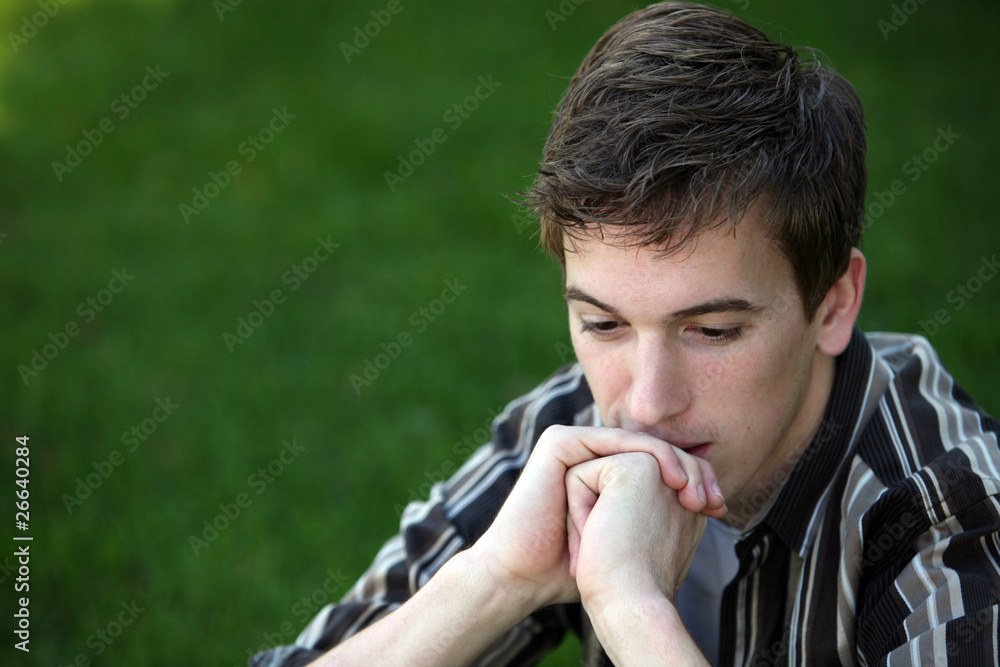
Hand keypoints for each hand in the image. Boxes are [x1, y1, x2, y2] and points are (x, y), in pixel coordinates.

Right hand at [469, 426, 725, 609]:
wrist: (527, 577)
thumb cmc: (575, 568)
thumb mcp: (629, 540)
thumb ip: (657, 516)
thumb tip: (709, 507)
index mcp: (604, 470)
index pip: (659, 463)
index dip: (695, 480)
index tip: (720, 510)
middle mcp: (590, 452)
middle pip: (654, 450)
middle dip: (693, 472)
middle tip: (716, 501)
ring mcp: (575, 443)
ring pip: (640, 443)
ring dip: (677, 464)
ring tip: (698, 495)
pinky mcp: (561, 441)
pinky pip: (615, 440)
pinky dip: (648, 456)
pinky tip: (672, 482)